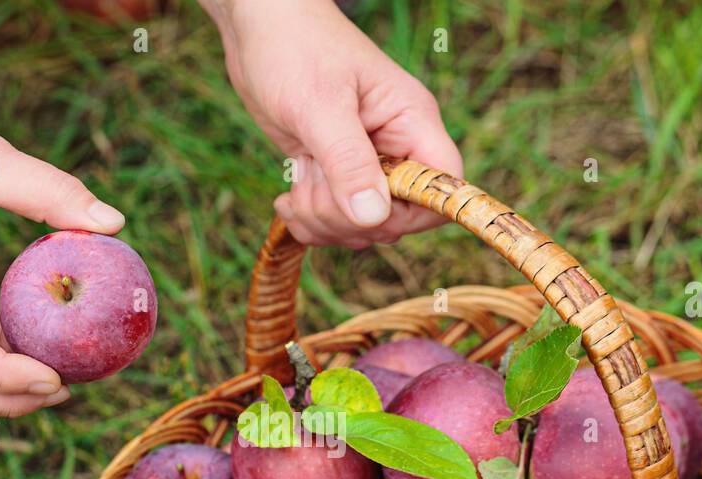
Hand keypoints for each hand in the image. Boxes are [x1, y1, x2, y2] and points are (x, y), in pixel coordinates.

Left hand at [204, 0, 461, 248]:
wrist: (258, 29)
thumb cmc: (295, 48)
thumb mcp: (319, 106)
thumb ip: (348, 162)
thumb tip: (374, 217)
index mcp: (412, 123)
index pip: (443, 187)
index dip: (412, 213)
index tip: (365, 210)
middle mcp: (396, 147)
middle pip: (397, 218)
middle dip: (350, 220)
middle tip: (311, 191)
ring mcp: (365, 163)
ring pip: (363, 225)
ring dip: (324, 222)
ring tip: (295, 189)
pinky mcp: (336, 174)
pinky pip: (335, 220)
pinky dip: (309, 221)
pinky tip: (287, 200)